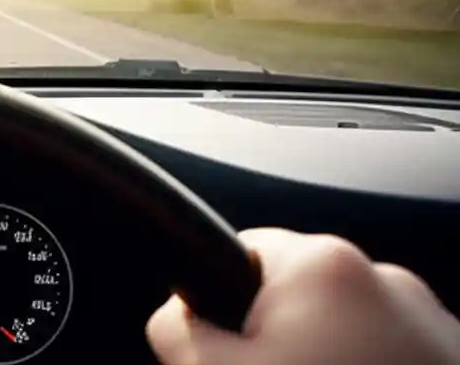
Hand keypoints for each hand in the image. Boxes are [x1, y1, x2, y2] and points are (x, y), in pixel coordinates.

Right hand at [147, 228, 459, 364]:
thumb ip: (177, 328)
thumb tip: (176, 315)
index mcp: (322, 265)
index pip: (240, 253)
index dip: (222, 311)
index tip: (234, 358)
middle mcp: (388, 279)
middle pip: (297, 298)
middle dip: (281, 342)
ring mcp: (434, 324)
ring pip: (347, 333)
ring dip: (329, 362)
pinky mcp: (452, 360)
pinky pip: (388, 356)